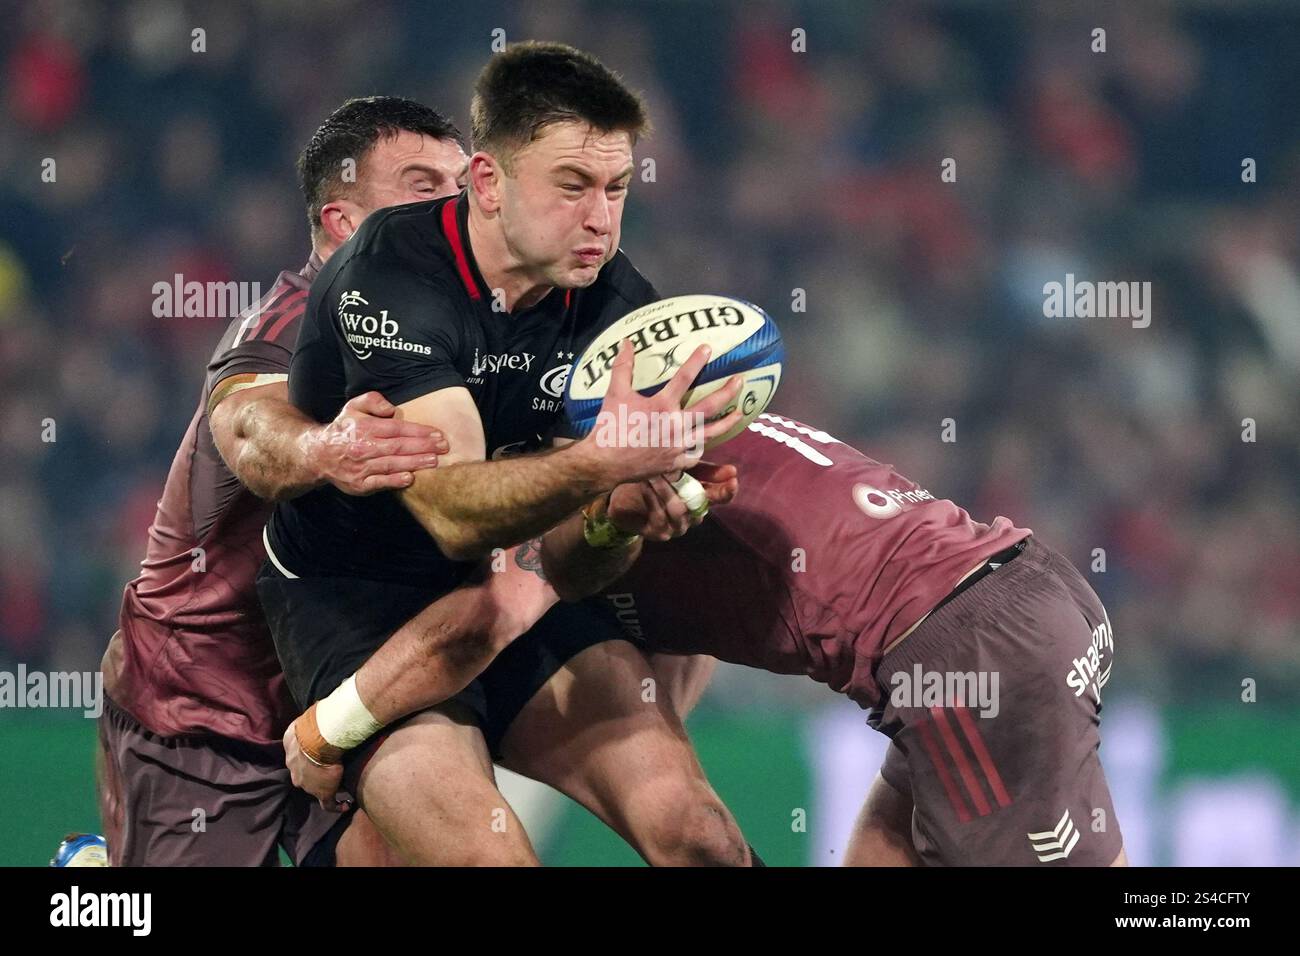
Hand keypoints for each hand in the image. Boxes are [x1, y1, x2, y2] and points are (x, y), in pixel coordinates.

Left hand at [282, 721, 350, 811]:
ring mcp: (307, 784)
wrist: (316, 741)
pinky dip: (336, 805)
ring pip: (314, 787)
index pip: (298, 760)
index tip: (316, 759)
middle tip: (327, 769)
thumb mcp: (302, 722)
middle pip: (303, 775)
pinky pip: (329, 804)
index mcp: (291, 755)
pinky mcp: (323, 793)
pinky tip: (345, 804)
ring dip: (324, 785)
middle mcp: (295, 771)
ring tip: (338, 783)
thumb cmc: (310, 728)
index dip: (307, 760)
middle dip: (313, 773)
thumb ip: (306, 722)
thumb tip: (313, 711)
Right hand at [307, 391, 448, 494]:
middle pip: (398, 446)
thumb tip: (391, 408)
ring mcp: (361, 467)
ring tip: (434, 461)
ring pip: (392, 464)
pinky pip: (379, 482)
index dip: (418, 431)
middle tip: (443, 447)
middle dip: (423, 446)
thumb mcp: (353, 407)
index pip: (396, 428)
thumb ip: (372, 400)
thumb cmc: (343, 430)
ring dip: (414, 463)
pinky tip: (409, 478)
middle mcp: (363, 447)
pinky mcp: (359, 484)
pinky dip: (394, 481)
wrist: (318, 455)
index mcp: (364, 427)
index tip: (437, 434)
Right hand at [578, 340, 744, 486]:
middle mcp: (676, 425)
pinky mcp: (675, 463)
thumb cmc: (610, 426)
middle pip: (709, 406)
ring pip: (711, 432)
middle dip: (727, 392)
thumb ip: (623, 367)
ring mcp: (678, 446)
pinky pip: (696, 454)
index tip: (708, 348)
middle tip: (740, 380)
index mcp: (662, 405)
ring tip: (739, 412)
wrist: (605, 463)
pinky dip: (704, 447)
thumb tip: (626, 342)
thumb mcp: (615, 393)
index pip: (684, 378)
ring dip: (727, 421)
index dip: (696, 361)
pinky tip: (710, 441)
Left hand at [606, 461, 739, 541]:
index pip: (722, 497)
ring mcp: (677, 527)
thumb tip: (732, 470)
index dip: (728, 490)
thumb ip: (704, 471)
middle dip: (690, 486)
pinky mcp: (659, 533)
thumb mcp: (681, 471)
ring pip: (678, 509)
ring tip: (655, 473)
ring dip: (666, 489)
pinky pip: (659, 515)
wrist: (624, 501)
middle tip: (681, 469)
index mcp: (701, 498)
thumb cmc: (656, 483)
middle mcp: (693, 516)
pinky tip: (645, 484)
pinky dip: (652, 498)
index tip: (733, 479)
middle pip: (702, 505)